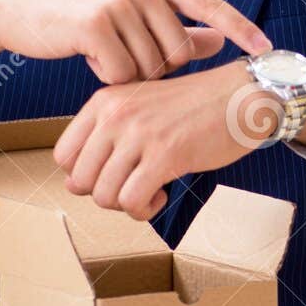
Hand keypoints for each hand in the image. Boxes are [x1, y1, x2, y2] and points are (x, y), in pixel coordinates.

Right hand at [0, 0, 269, 83]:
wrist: (21, 10)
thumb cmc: (82, 16)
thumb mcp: (132, 13)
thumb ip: (175, 26)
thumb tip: (219, 41)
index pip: (209, 3)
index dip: (240, 27)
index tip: (267, 48)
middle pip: (179, 52)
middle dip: (158, 68)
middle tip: (126, 55)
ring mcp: (119, 2)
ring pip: (151, 67)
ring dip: (130, 74)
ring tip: (104, 52)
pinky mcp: (95, 25)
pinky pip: (122, 75)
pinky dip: (107, 78)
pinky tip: (88, 57)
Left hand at [52, 62, 284, 219]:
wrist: (241, 96)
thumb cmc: (195, 106)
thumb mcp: (141, 105)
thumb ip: (110, 132)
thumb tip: (78, 183)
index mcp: (105, 101)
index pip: (63, 155)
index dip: (85, 176)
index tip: (113, 175)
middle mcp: (116, 115)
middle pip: (80, 181)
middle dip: (105, 195)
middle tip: (133, 187)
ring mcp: (140, 134)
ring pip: (104, 196)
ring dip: (127, 205)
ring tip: (150, 192)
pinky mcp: (165, 155)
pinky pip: (133, 201)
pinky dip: (144, 209)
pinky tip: (163, 193)